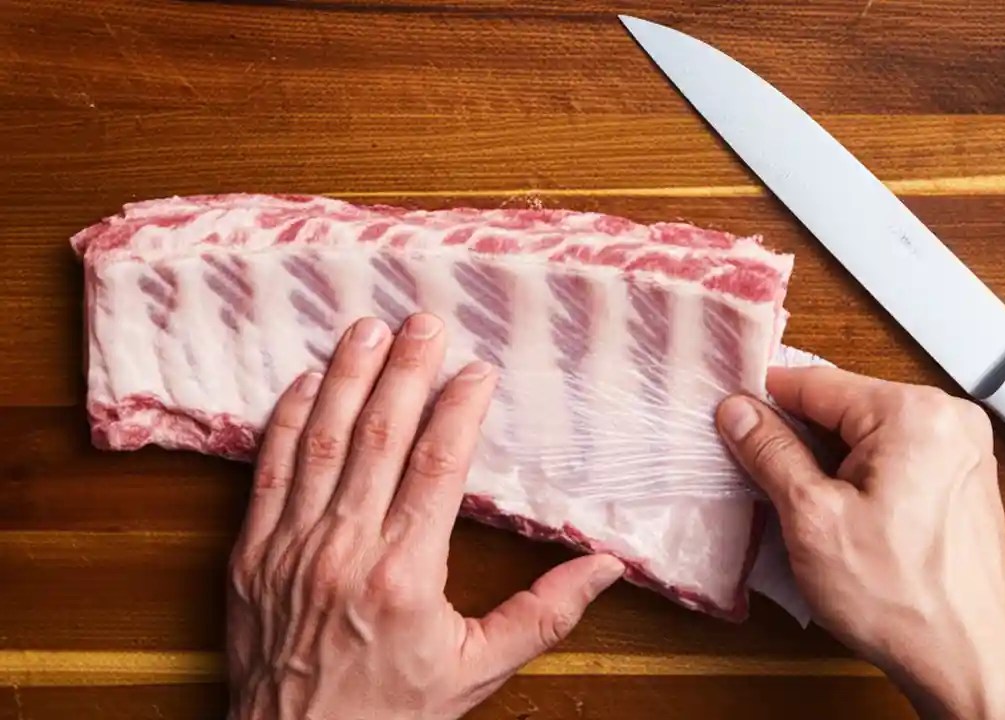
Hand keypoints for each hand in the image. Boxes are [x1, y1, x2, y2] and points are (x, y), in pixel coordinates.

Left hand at [226, 314, 624, 719]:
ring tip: (368, 329)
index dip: (459, 409)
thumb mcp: (479, 670)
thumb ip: (544, 613)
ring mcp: (290, 547)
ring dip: (345, 377)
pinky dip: (285, 421)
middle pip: (379, 436)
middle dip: (406, 371)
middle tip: (426, 320)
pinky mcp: (250, 554)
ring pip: (321, 441)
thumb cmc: (391, 714)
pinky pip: (268, 470)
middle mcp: (344, 548)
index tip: (478, 371)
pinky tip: (304, 382)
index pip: (437, 466)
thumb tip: (606, 567)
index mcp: (405, 573)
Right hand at [717, 367, 1004, 719]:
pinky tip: (841, 518)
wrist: (970, 660)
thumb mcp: (812, 518)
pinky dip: (863, 479)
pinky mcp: (964, 482)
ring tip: (801, 508)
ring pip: (870, 436)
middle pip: (846, 407)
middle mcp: (949, 419)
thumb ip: (772, 453)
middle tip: (759, 474)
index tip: (729, 417)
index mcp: (914, 413)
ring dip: (829, 463)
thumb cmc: (903, 598)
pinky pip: (898, 460)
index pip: (817, 382)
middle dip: (799, 438)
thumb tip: (739, 412)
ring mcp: (963, 451)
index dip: (765, 401)